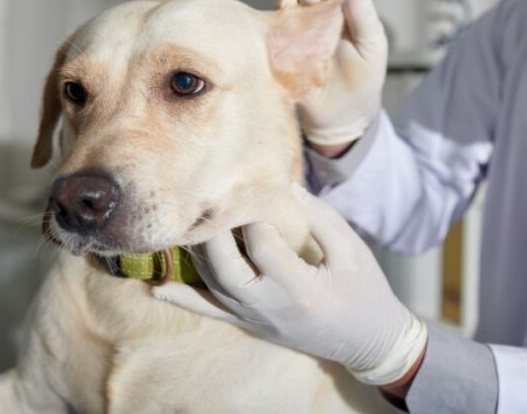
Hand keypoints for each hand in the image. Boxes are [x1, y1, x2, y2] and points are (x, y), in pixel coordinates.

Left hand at [153, 184, 426, 386]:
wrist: (368, 339)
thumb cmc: (364, 289)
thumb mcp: (352, 249)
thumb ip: (318, 217)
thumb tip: (283, 187)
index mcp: (301, 287)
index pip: (264, 244)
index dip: (256, 213)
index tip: (254, 188)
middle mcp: (272, 306)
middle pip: (226, 267)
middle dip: (215, 231)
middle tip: (212, 199)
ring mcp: (257, 318)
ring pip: (214, 285)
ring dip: (198, 252)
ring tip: (188, 220)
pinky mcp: (251, 323)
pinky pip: (211, 312)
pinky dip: (185, 299)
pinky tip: (158, 289)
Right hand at [277, 0, 387, 149]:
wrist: (342, 117)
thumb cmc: (363, 80)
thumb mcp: (372, 46)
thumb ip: (364, 14)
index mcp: (346, 9)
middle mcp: (321, 14)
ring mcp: (299, 30)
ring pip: (290, 3)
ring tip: (294, 3)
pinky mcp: (283, 47)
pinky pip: (275, 28)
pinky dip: (276, 18)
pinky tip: (280, 18)